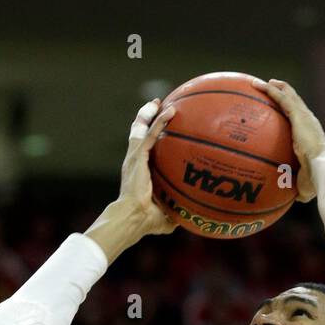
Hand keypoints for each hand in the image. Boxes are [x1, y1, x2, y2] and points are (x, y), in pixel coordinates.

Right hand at [117, 98, 178, 234]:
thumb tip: (190, 218)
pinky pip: (150, 133)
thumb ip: (176, 213)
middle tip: (157, 106)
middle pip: (138, 132)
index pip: (142, 148)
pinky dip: (159, 120)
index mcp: (138, 172)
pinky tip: (170, 110)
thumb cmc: (146, 221)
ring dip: (151, 114)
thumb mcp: (165, 216)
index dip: (149, 135)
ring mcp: (134, 157)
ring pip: (141, 128)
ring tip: (160, 102)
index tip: (159, 126)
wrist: (133, 218)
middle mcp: (134, 161)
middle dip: (146, 117)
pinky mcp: (138, 156)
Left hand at [250, 78, 324, 202]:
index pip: (299, 123)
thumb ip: (296, 186)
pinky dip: (273, 90)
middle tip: (268, 91)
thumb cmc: (315, 181)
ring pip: (288, 96)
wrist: (323, 170)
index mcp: (310, 138)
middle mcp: (309, 124)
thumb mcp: (303, 185)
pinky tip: (261, 84)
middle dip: (282, 96)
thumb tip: (291, 199)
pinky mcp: (300, 114)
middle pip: (294, 105)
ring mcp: (305, 117)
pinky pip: (283, 98)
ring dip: (275, 88)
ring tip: (261, 83)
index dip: (290, 116)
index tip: (278, 113)